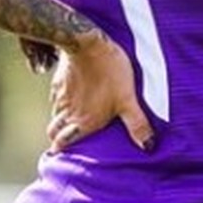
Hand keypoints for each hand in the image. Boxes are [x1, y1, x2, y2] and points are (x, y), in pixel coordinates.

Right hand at [45, 31, 154, 154]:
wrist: (87, 44)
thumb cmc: (110, 72)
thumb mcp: (128, 99)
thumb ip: (137, 124)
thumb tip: (148, 146)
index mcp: (83, 122)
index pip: (62, 143)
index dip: (60, 151)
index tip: (61, 158)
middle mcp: (68, 113)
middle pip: (53, 132)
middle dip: (57, 139)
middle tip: (63, 142)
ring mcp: (61, 96)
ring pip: (54, 115)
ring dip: (59, 121)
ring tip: (68, 122)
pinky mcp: (58, 81)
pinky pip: (55, 98)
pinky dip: (60, 103)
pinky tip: (70, 99)